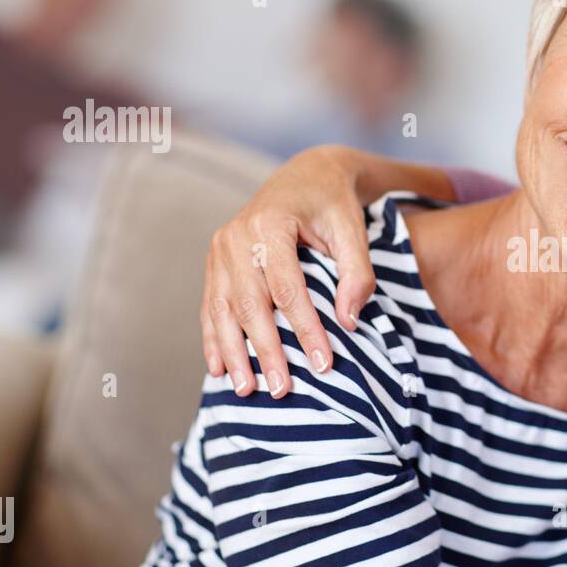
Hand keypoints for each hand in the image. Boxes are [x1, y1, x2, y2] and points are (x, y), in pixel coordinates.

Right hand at [201, 145, 376, 396]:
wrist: (305, 177)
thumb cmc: (333, 205)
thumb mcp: (353, 231)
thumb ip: (357, 273)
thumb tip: (348, 322)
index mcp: (270, 223)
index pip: (288, 288)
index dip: (305, 329)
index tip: (322, 364)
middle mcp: (236, 236)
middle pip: (250, 304)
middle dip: (265, 350)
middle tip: (281, 389)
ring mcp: (220, 250)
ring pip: (223, 309)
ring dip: (233, 352)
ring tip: (246, 390)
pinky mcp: (215, 262)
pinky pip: (210, 305)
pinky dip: (213, 338)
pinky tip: (219, 369)